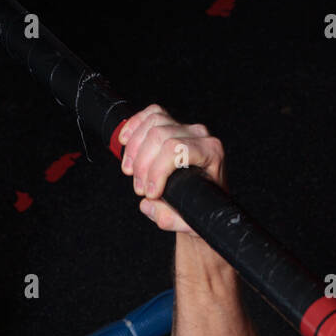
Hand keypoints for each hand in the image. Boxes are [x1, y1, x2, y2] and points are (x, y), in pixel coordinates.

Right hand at [118, 104, 225, 233]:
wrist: (205, 199)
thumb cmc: (202, 206)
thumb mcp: (191, 221)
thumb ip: (171, 219)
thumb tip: (148, 205)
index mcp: (211, 152)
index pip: (176, 149)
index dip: (156, 170)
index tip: (150, 194)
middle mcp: (199, 135)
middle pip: (160, 136)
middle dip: (143, 165)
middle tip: (140, 189)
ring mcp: (185, 127)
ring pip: (153, 123)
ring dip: (134, 148)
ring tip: (130, 171)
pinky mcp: (172, 123)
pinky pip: (151, 114)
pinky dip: (134, 125)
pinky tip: (125, 141)